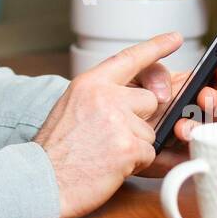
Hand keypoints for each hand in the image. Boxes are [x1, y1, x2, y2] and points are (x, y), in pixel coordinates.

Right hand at [34, 33, 177, 217]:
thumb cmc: (55, 150)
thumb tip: (132, 99)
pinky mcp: (128, 147)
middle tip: (111, 137)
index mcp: (89, 83)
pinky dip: (135, 163)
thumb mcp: (71, 107)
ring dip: (135, 145)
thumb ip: (100, 96)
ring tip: (106, 154)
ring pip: (150, 130)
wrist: (41, 179)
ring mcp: (118, 121)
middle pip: (149, 100)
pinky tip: (111, 166)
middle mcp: (105, 96)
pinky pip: (150, 153)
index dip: (156, 47)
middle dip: (138, 120)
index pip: (130, 58)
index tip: (175, 38)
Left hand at [127, 39, 216, 178]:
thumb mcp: (130, 76)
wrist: (100, 139)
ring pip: (209, 128)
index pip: (215, 73)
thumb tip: (165, 92)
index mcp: (183, 84)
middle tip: (203, 97)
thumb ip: (150, 73)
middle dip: (216, 98)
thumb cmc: (115, 106)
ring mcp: (188, 132)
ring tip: (181, 127)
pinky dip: (192, 150)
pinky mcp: (180, 157)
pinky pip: (197, 154)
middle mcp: (190, 108)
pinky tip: (179, 145)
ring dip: (199, 125)